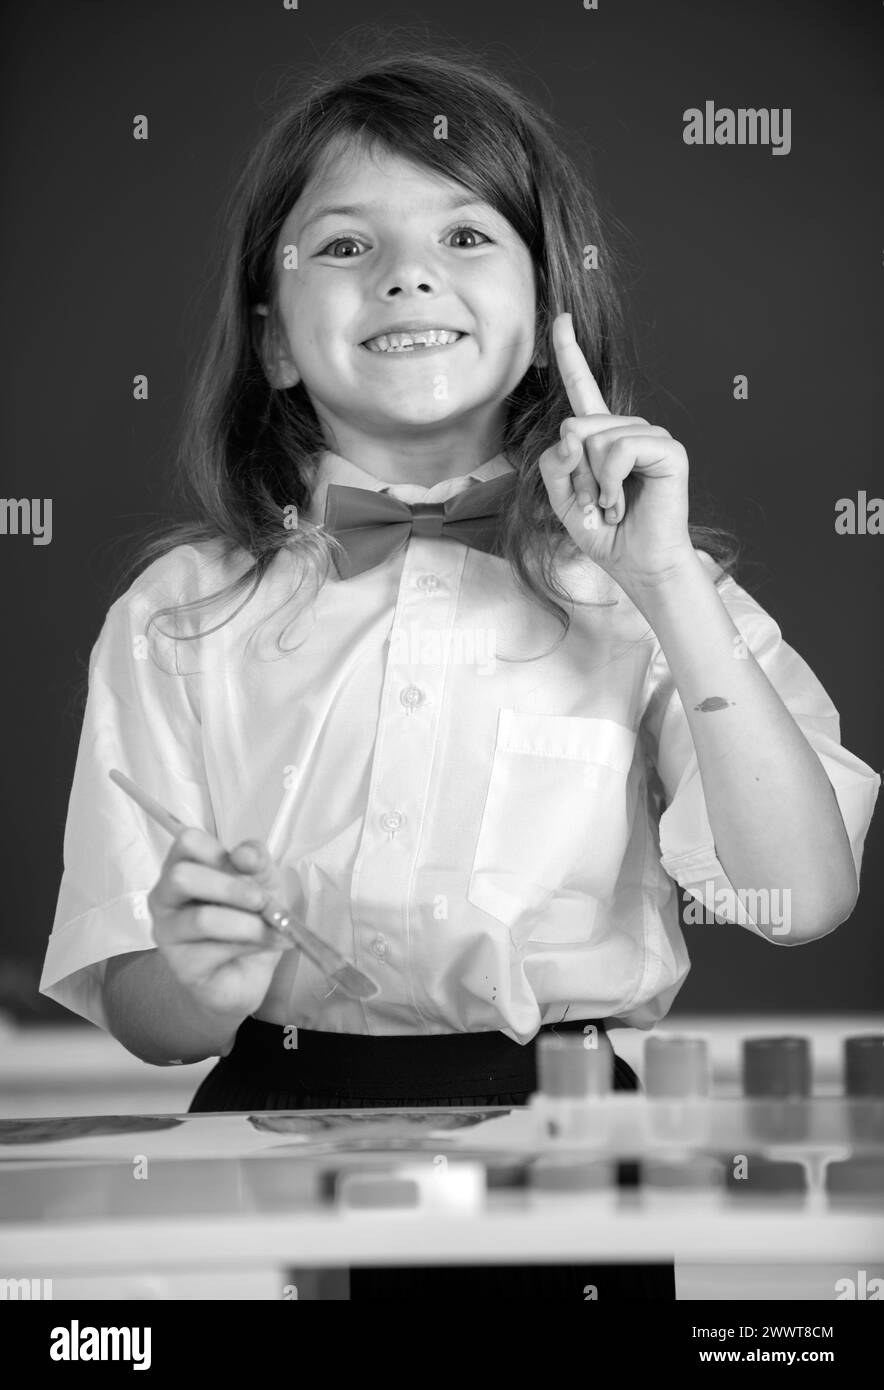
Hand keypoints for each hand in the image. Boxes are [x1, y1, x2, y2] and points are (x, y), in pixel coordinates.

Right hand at [148, 830, 294, 1021]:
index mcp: (184, 866)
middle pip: (182, 877)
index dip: (221, 851)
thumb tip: (243, 854)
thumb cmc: (249, 919)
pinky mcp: (182, 965)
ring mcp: (168, 932)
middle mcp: (165, 897)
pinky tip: (269, 944)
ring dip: (248, 923)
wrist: (249, 972)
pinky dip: (253, 944)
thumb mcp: (263, 882)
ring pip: (202, 919)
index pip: (187, 842)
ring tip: (274, 928)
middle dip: (231, 888)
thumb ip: (255, 861)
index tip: (249, 866)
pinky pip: (216, 950)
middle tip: (261, 901)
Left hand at [537, 312, 693, 589]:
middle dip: (576, 475)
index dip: (569, 353)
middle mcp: (627, 429)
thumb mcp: (562, 500)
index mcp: (601, 437)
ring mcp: (650, 436)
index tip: (561, 317)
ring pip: (596, 440)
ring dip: (594, 484)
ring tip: (613, 506)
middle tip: (596, 504)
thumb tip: (573, 432)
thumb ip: (553, 464)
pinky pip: (619, 450)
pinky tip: (624, 503)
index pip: (583, 388)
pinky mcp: (667, 449)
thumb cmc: (605, 534)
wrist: (639, 564)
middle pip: (575, 426)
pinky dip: (611, 483)